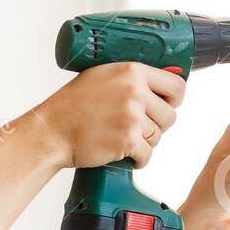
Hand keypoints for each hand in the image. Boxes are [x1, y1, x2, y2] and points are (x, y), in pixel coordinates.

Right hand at [30, 62, 186, 171]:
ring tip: (123, 138)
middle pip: (170, 115)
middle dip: (157, 125)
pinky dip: (138, 158)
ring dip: (145, 142)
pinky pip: (147, 154)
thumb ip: (132, 77)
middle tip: (138, 127)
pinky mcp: (127, 141)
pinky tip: (124, 153)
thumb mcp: (103, 76)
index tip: (167, 106)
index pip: (176, 87)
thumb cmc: (73, 105)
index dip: (174, 100)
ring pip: (158, 136)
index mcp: (131, 71)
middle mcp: (134, 92)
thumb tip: (166, 80)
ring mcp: (132, 117)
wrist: (53, 130)